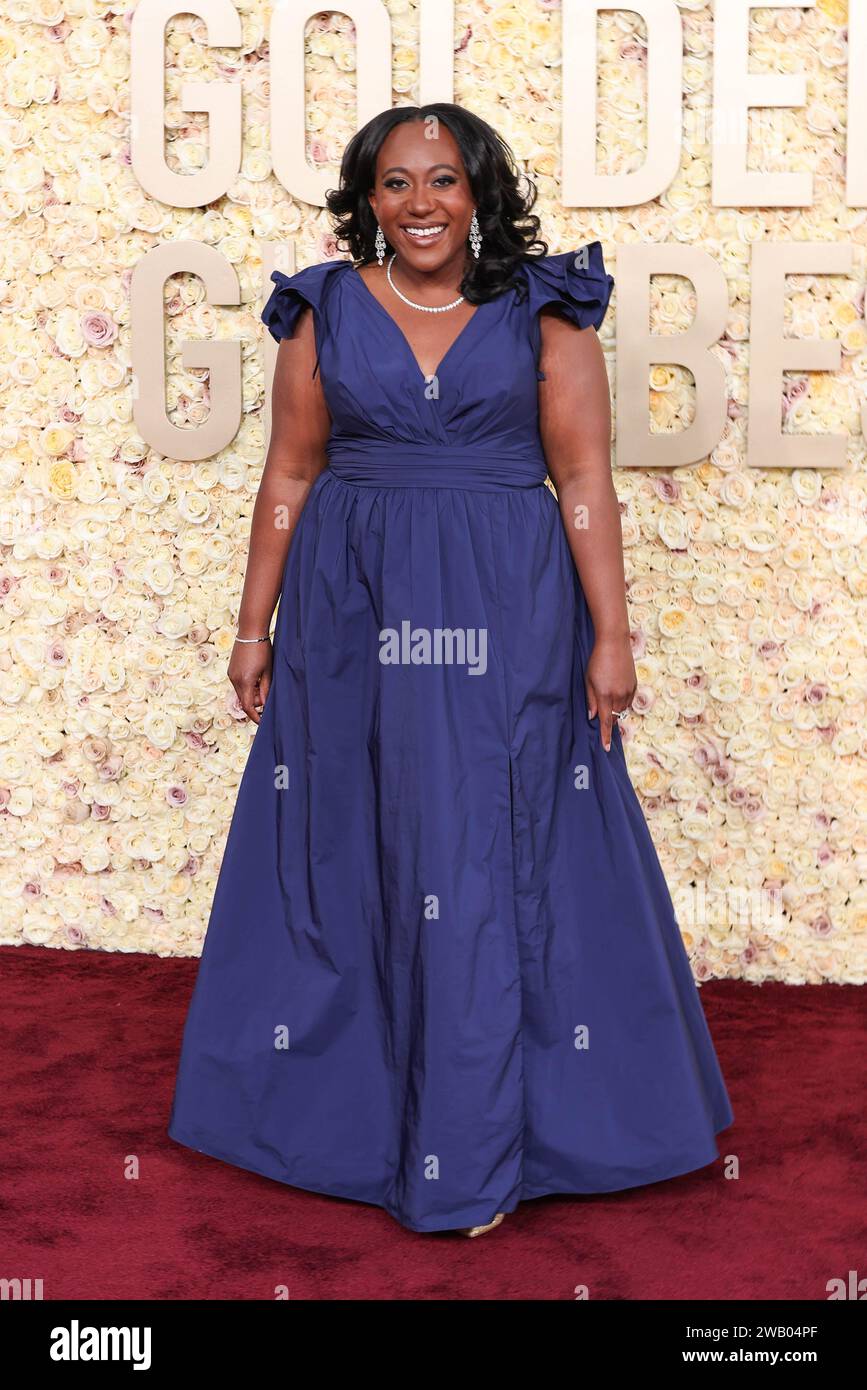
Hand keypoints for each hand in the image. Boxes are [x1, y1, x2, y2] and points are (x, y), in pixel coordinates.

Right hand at [228, 639, 272, 723]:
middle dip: (255, 703)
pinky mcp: (231, 669)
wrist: (250, 631)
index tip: (262, 722)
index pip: (248, 707)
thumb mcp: (268, 671)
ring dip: (251, 694)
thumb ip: (266, 689)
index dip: (255, 716)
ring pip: (241, 692)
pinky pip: (238, 684)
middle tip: (267, 696)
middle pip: (244, 700)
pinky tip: (256, 677)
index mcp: (245, 681)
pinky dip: (247, 686)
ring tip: (263, 682)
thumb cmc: (263, 650)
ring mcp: (231, 674)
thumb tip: (264, 705)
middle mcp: (234, 679)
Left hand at [586, 633, 635, 751]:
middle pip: (615, 717)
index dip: (605, 736)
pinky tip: (616, 691)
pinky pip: (629, 700)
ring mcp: (629, 690)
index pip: (606, 722)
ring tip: (608, 696)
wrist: (614, 643)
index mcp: (605, 696)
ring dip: (615, 709)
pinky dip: (622, 701)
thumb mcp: (589, 681)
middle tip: (602, 714)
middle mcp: (619, 695)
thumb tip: (593, 717)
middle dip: (609, 720)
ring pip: (622, 709)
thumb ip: (591, 700)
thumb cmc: (597, 660)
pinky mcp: (635, 685)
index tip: (605, 748)